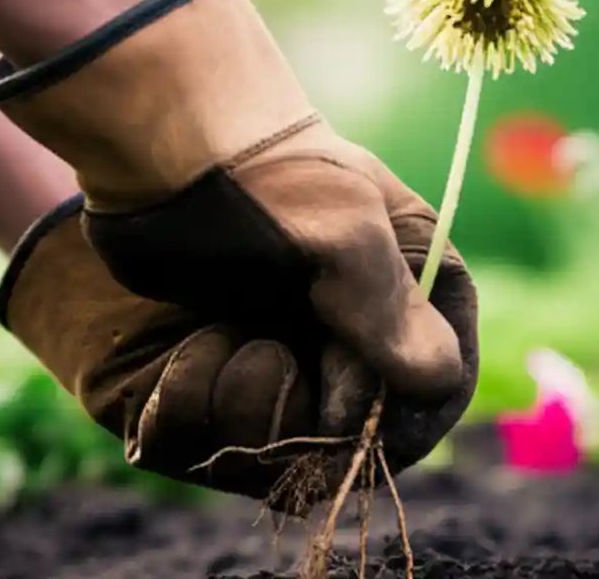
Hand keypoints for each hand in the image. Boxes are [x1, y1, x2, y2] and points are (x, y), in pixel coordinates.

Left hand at [0, 0, 469, 425]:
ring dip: (247, 406)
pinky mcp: (223, 377)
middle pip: (357, 438)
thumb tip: (437, 380)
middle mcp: (356, 343)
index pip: (435, 392)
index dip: (401, 420)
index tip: (352, 412)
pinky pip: (214, 438)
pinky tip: (192, 344)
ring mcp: (288, 363)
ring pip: (280, 449)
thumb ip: (389, 309)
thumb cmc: (266, 173)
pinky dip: (198, 402)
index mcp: (414, 298)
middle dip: (308, 418)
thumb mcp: (342, 230)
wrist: (161, 148)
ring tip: (224, 333)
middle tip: (265, 352)